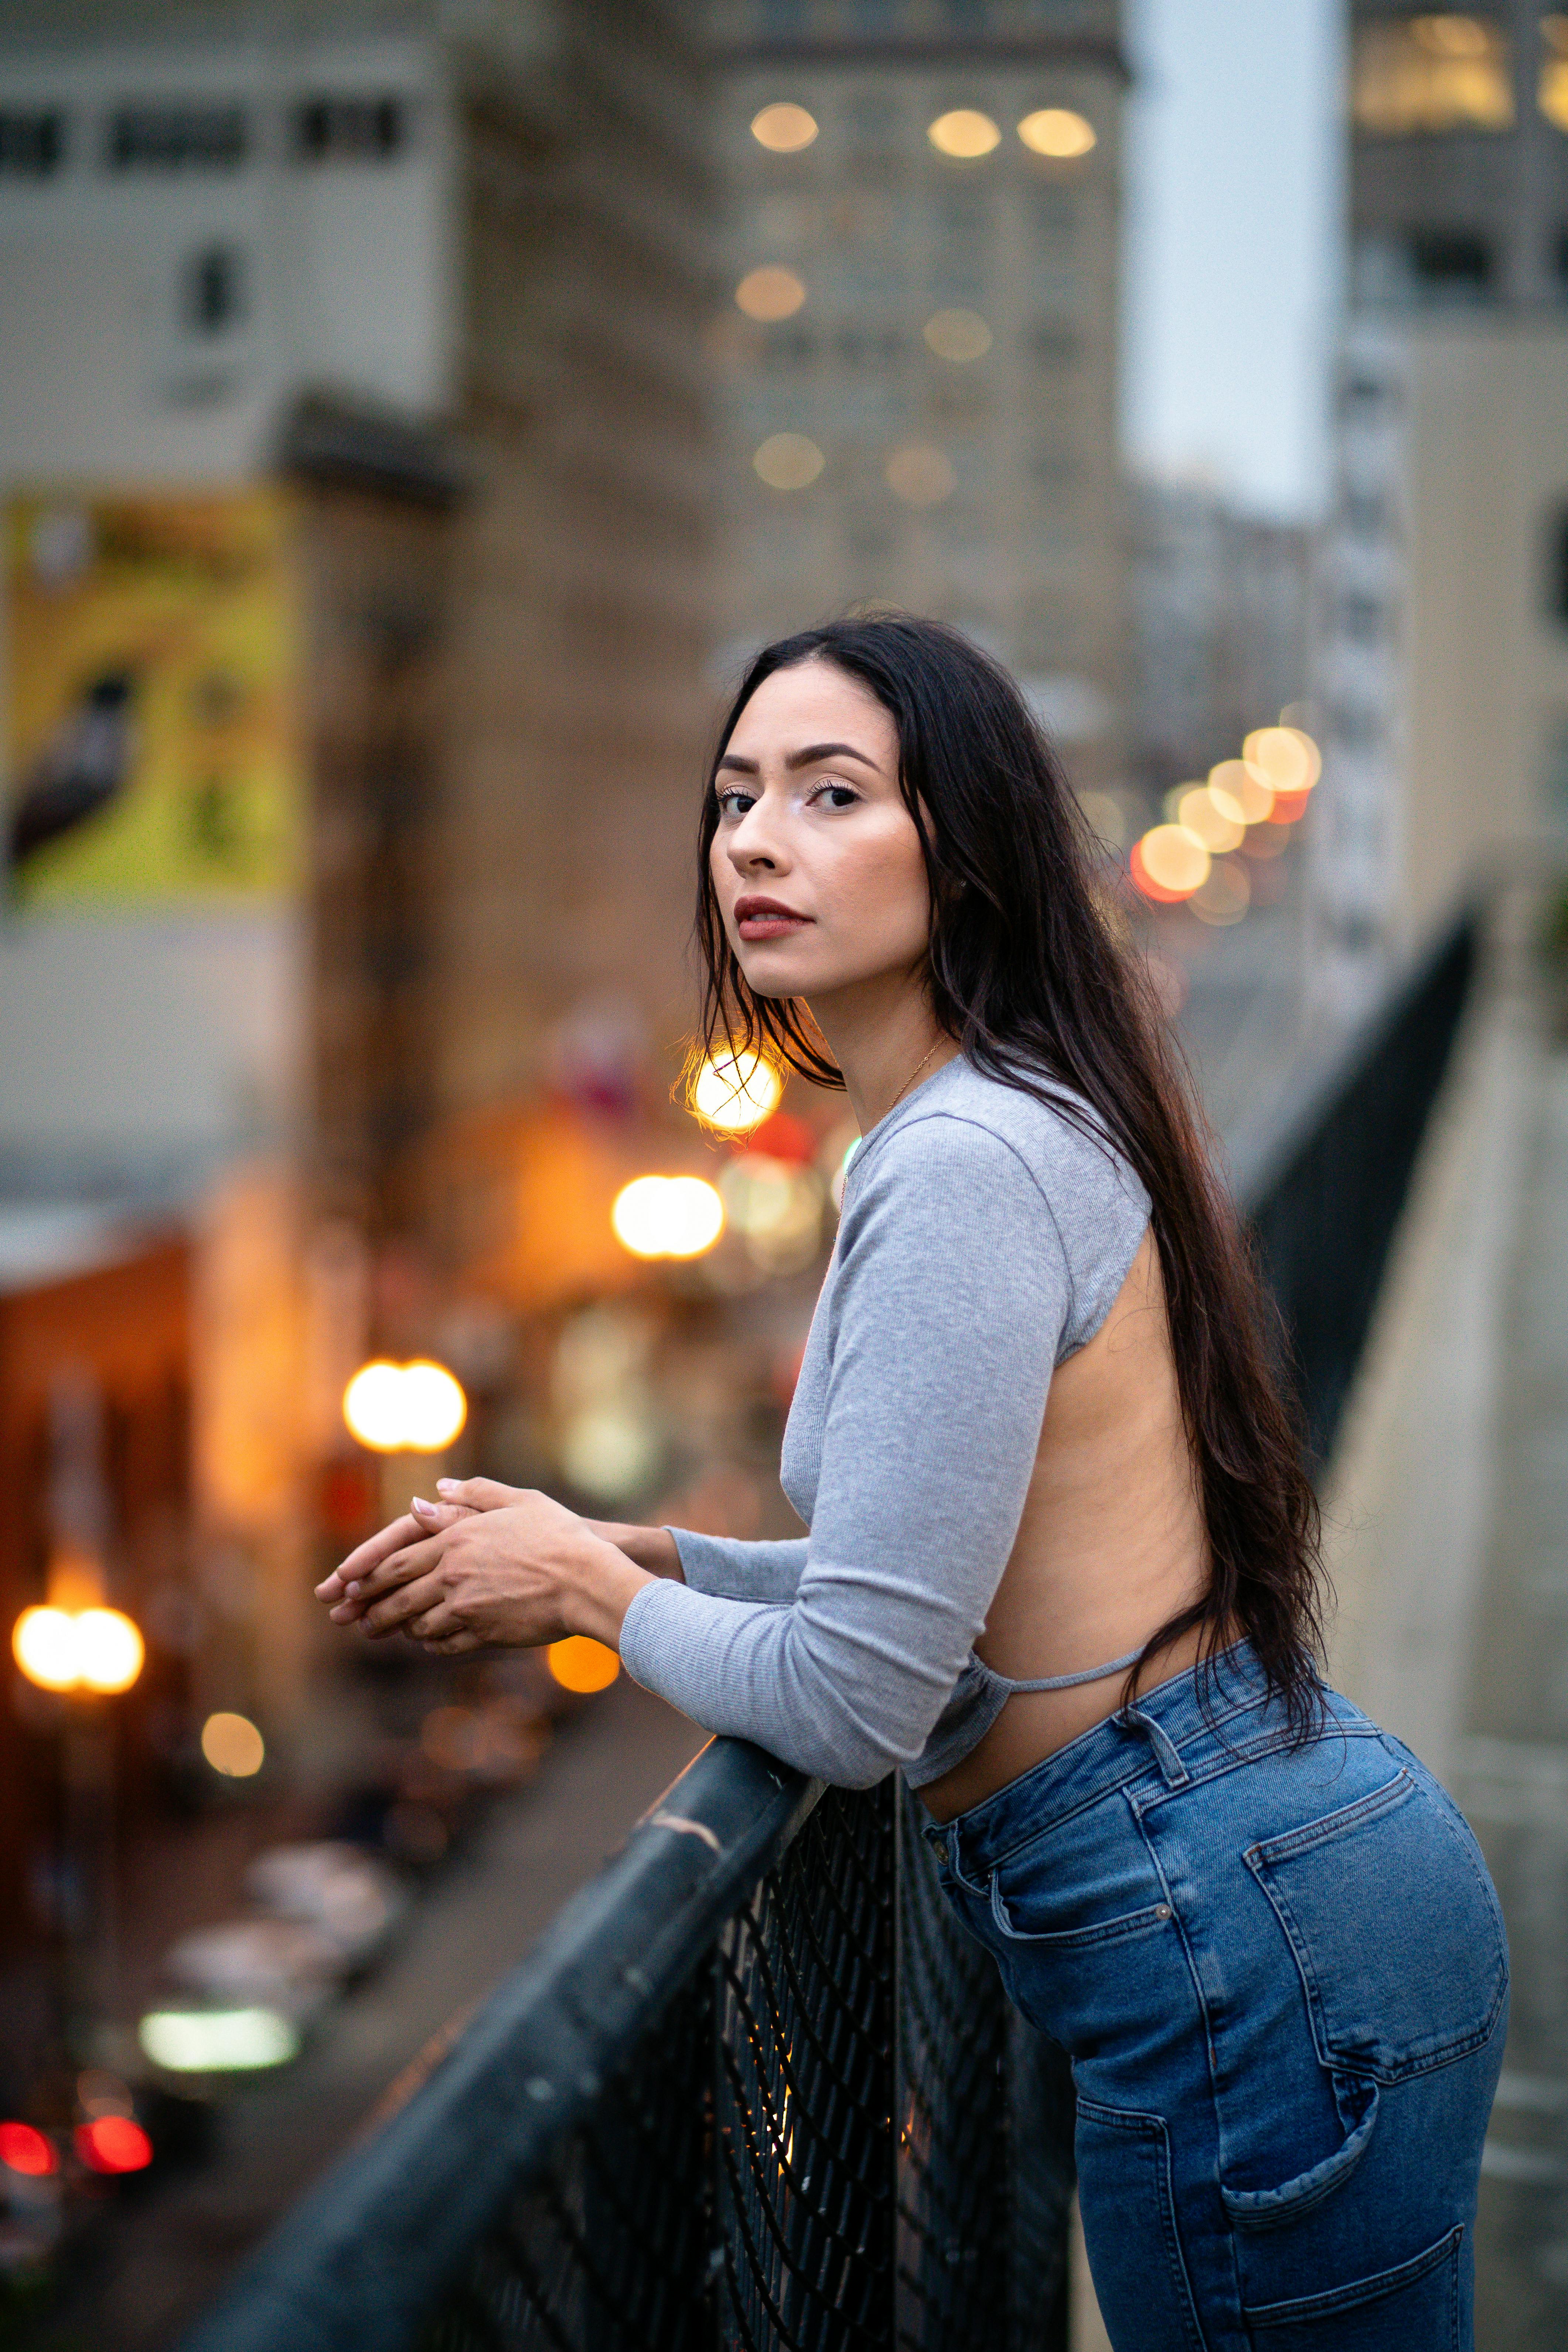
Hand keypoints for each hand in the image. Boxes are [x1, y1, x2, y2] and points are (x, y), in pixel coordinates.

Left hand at [315, 1479, 650, 1655]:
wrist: (587, 1579)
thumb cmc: (559, 1535)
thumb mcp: (520, 1501)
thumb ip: (474, 1496)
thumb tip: (431, 1495)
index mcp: (457, 1538)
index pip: (396, 1558)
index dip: (367, 1573)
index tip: (348, 1582)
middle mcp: (454, 1573)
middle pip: (397, 1594)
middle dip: (370, 1606)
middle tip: (351, 1617)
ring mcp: (467, 1606)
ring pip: (416, 1622)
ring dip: (394, 1627)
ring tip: (379, 1631)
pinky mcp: (484, 1632)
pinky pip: (445, 1642)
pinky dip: (429, 1643)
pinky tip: (425, 1642)